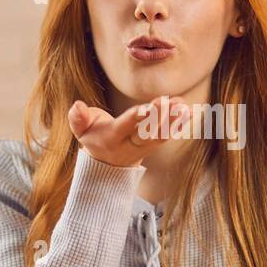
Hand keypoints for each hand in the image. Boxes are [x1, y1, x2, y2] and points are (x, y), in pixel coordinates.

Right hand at [68, 94, 190, 168]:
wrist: (106, 164)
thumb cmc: (93, 139)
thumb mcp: (80, 130)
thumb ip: (77, 118)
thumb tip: (77, 105)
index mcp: (112, 138)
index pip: (125, 126)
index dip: (137, 117)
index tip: (149, 107)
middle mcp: (129, 145)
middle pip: (146, 133)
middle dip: (160, 118)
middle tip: (172, 102)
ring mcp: (143, 148)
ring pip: (160, 136)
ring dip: (173, 121)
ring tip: (184, 105)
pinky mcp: (153, 146)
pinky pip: (167, 137)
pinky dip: (178, 125)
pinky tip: (189, 112)